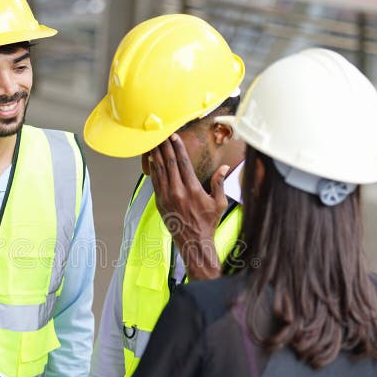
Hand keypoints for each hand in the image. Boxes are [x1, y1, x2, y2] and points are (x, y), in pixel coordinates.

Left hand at [148, 134, 228, 280]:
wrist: (193, 241)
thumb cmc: (208, 222)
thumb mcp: (219, 203)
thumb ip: (219, 183)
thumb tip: (224, 167)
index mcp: (192, 189)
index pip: (183, 163)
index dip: (178, 148)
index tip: (174, 137)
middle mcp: (178, 192)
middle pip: (169, 164)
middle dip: (165, 147)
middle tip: (161, 134)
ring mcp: (166, 197)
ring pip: (160, 171)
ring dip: (157, 155)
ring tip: (154, 142)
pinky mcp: (160, 203)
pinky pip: (155, 182)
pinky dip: (153, 169)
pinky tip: (152, 160)